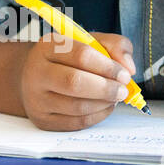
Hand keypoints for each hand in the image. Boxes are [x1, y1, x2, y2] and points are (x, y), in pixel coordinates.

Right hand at [19, 32, 134, 130]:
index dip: (108, 67)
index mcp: (48, 47)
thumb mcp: (90, 42)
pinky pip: (76, 123)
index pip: (81, 55)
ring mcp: (37, 99)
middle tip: (123, 90)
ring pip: (77, 106)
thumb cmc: (68, 59)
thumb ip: (115, 46)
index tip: (124, 74)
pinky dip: (97, 116)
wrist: (35, 77)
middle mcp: (37, 72)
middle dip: (106, 89)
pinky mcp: (43, 120)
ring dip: (104, 103)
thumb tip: (128, 67)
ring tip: (114, 97)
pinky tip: (104, 106)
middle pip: (75, 83)